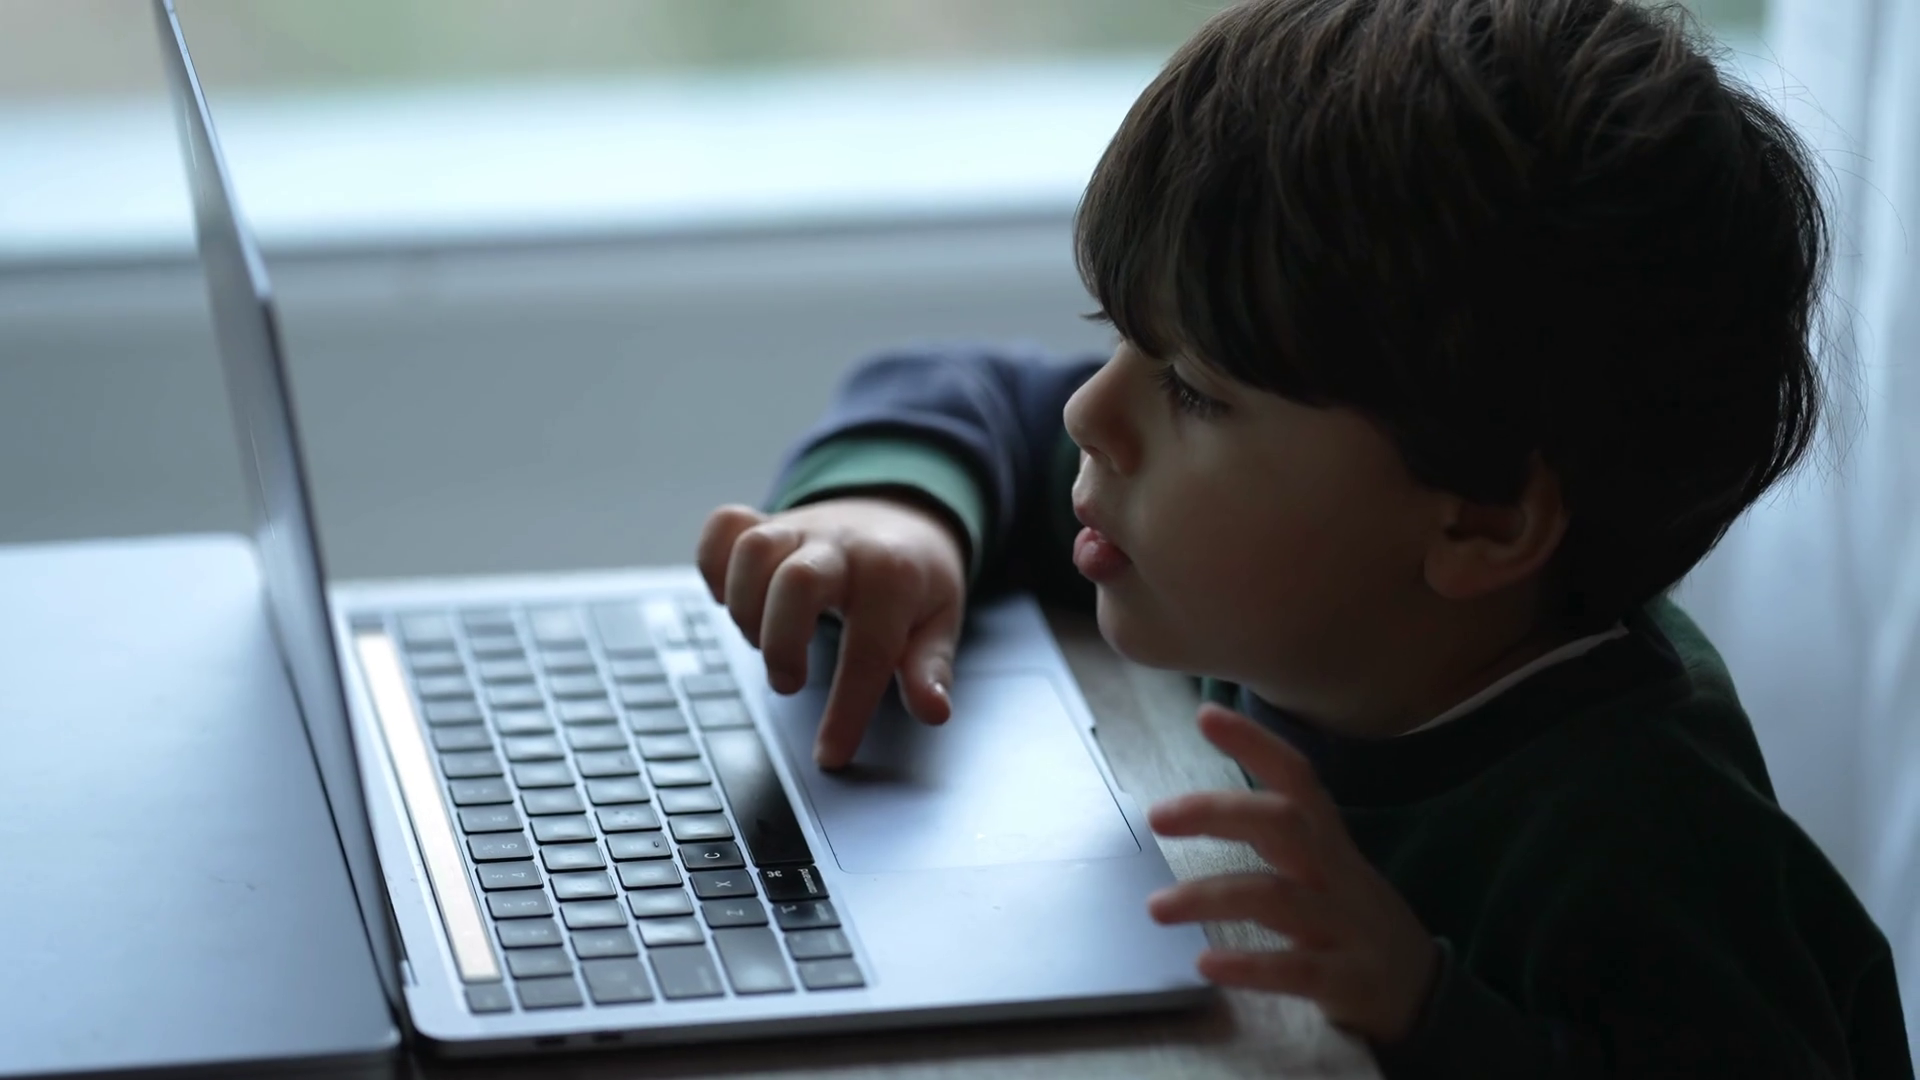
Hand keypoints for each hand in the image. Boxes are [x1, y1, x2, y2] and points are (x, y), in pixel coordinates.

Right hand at [695, 497, 967, 768]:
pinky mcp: (766, 522)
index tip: (830, 754)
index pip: (868, 650)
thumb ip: (930, 668)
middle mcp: (841, 547)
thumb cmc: (915, 578)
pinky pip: (723, 527)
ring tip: (762, 641)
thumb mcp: (939, 622)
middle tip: (787, 682)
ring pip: (753, 551)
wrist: (901, 511)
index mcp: (892, 576)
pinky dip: (713, 562)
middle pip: (796, 582)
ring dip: (745, 608)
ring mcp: (799, 529)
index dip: (846, 709)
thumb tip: (933, 710)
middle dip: (781, 643)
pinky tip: (728, 596)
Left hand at [1146, 704, 1439, 1042]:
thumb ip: (1273, 830)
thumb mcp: (1323, 863)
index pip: (1295, 776)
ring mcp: (1345, 924)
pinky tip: (1206, 963)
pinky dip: (1250, 965)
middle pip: (1283, 823)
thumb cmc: (1350, 916)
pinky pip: (1297, 969)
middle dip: (1219, 813)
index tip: (1207, 715)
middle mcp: (1336, 871)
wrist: (1421, 989)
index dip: (1256, 743)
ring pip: (1277, 898)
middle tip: (1157, 816)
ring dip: (1211, 897)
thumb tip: (1198, 803)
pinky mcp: (1348, 979)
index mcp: (1326, 839)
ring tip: (1157, 907)